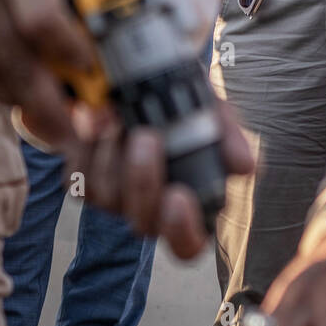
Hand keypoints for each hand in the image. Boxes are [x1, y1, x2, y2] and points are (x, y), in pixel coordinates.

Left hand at [60, 93, 253, 259]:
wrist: (137, 80)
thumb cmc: (183, 105)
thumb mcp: (212, 111)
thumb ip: (229, 137)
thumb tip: (246, 168)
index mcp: (190, 204)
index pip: (187, 245)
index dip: (182, 231)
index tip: (179, 196)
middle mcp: (151, 209)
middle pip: (142, 224)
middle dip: (142, 181)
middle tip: (146, 137)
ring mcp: (115, 199)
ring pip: (107, 199)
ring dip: (113, 155)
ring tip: (121, 114)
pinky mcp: (83, 182)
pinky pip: (80, 179)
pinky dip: (88, 148)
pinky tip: (100, 120)